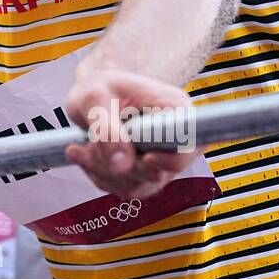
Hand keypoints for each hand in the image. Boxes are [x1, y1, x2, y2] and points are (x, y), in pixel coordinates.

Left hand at [63, 67, 200, 199]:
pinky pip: (125, 189)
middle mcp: (176, 138)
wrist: (92, 96)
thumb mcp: (93, 98)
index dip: (171, 160)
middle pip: (159, 172)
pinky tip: (86, 153)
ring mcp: (163, 161)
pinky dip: (100, 175)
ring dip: (103, 169)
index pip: (193, 143)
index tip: (145, 158)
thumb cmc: (97, 89)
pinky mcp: (147, 176)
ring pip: (138, 185)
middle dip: (116, 163)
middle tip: (90, 141)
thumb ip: (106, 129)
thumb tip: (121, 166)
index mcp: (175, 108)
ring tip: (85, 143)